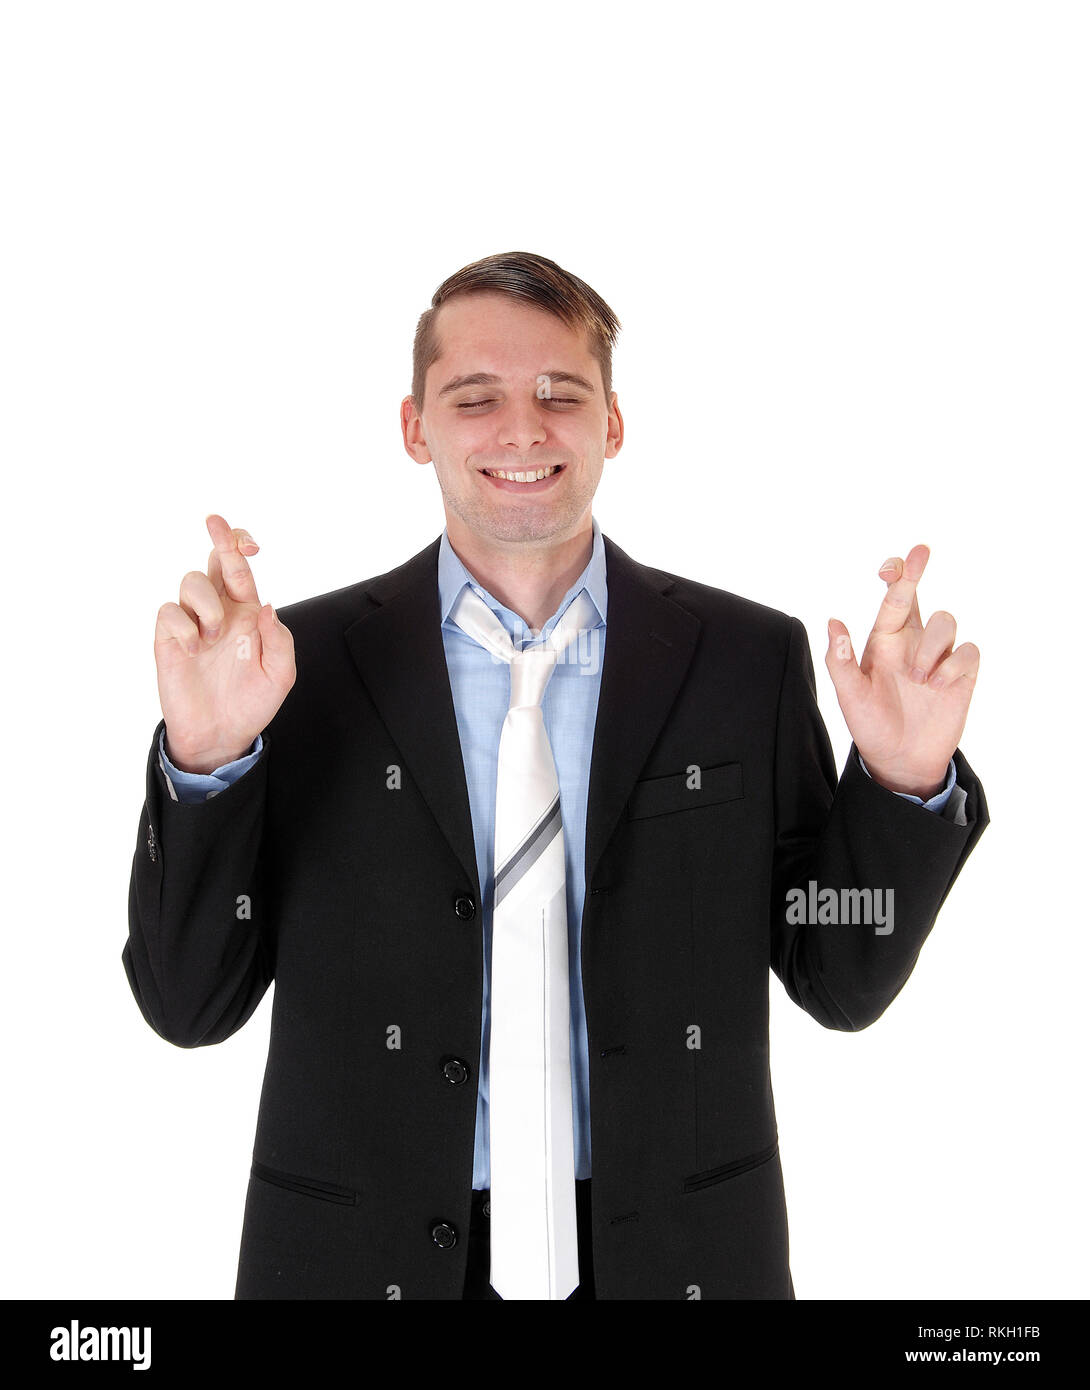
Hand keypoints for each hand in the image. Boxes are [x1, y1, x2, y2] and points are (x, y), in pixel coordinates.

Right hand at [154, 514, 295, 773]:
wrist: (221, 735)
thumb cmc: (252, 703)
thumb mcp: (280, 675)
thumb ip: (279, 640)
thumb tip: (267, 605)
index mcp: (248, 614)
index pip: (242, 570)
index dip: (241, 547)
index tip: (250, 542)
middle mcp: (219, 611)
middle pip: (214, 562)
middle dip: (219, 538)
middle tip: (216, 523)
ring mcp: (192, 623)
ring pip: (191, 581)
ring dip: (207, 603)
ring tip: (214, 636)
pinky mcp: (169, 639)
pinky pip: (169, 613)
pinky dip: (184, 626)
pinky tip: (195, 649)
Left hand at [825, 546, 978, 798]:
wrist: (901, 759)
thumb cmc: (871, 725)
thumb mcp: (851, 697)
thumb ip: (841, 661)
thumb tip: (833, 622)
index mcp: (884, 640)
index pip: (891, 599)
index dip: (894, 575)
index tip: (890, 564)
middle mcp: (911, 641)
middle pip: (918, 596)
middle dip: (918, 570)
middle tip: (920, 550)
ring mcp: (938, 656)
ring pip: (944, 621)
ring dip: (931, 645)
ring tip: (919, 677)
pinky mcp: (961, 674)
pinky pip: (967, 651)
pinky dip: (954, 665)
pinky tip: (938, 686)